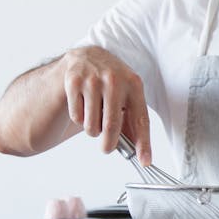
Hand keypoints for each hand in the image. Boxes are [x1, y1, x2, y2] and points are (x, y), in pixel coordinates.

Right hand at [60, 46, 151, 164]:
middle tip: (107, 149)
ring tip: (94, 116)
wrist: (86, 57)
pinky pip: (77, 117)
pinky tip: (82, 105)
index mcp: (134, 84)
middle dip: (109, 144)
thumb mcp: (126, 95)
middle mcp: (115, 80)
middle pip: (112, 126)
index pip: (141, 119)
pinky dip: (79, 119)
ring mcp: (93, 80)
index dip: (143, 143)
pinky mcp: (73, 81)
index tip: (145, 161)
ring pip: (92, 125)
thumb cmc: (110, 82)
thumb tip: (138, 149)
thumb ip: (131, 120)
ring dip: (92, 129)